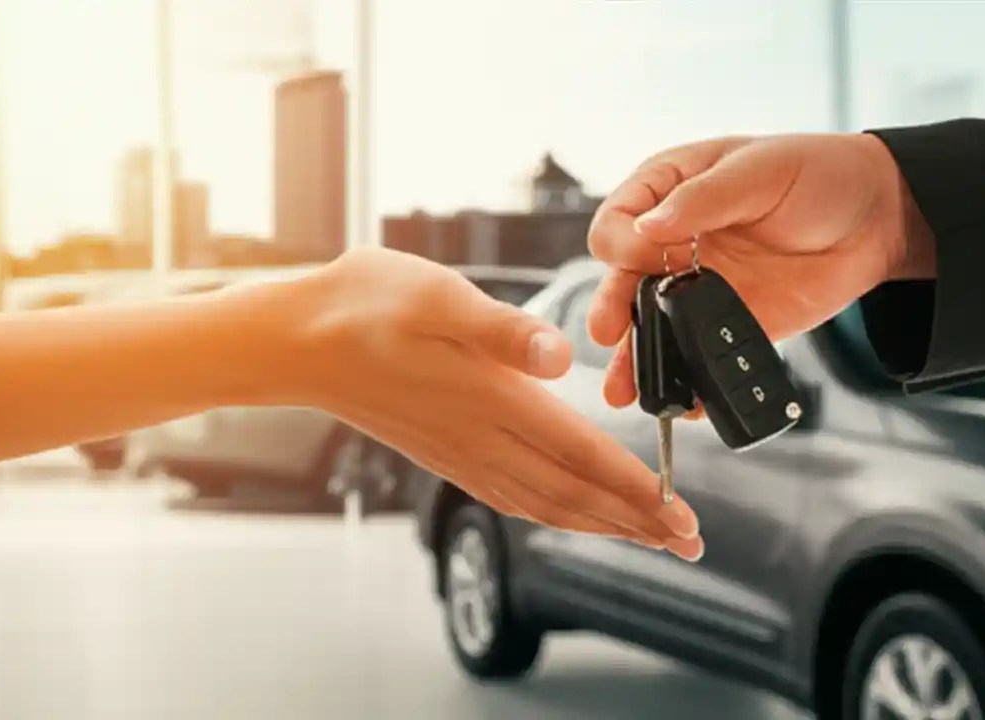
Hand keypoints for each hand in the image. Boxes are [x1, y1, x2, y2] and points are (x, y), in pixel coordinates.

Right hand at [251, 247, 702, 560]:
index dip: (636, 490)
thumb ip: (502, 329)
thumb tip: (561, 358)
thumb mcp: (436, 294)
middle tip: (686, 544)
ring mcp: (460, 451)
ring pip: (544, 504)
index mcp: (491, 397)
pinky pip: (511, 497)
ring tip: (642, 537)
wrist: (298, 339)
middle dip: (635, 523)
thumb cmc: (366, 304)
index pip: (582, 456)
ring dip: (599, 524)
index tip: (681, 517)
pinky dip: (552, 513)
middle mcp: (480, 437)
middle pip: (572, 496)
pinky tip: (565, 512)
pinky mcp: (443, 451)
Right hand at [586, 133, 934, 407]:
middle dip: (610, 307)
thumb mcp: (760, 169)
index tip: (643, 252)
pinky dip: (690, 380)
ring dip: (636, 358)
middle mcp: (673, 241)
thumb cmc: (819, 173)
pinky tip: (684, 398)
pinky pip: (698, 356)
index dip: (623, 241)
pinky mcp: (729, 323)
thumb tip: (649, 225)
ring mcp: (698, 286)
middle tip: (608, 331)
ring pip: (650, 326)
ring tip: (626, 389)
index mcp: (668, 190)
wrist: (878, 219)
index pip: (618, 219)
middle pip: (622, 279)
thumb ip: (703, 198)